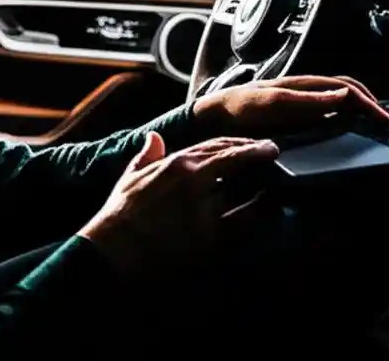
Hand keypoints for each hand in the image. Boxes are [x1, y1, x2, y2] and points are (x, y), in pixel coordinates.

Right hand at [78, 132, 279, 273]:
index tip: (253, 143)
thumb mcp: (129, 178)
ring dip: (262, 181)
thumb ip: (145, 155)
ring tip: (276, 178)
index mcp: (176, 163)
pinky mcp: (209, 235)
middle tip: (271, 151)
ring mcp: (204, 207)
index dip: (238, 143)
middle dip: (256, 152)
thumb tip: (154, 137)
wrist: (113, 251)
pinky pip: (241, 221)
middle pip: (234, 158)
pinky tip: (267, 208)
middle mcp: (194, 180)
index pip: (216, 145)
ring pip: (243, 187)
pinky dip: (256, 213)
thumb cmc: (119, 215)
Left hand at [191, 75, 388, 138]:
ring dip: (358, 105)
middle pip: (346, 89)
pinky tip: (344, 124)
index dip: (368, 102)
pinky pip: (325, 107)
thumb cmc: (241, 106)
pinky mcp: (293, 110)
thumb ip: (308, 99)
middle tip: (385, 120)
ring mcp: (299, 99)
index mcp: (304, 84)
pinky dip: (342, 112)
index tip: (384, 119)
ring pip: (338, 96)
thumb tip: (345, 95)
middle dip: (369, 101)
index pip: (346, 89)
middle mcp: (305, 88)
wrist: (214, 115)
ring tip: (371, 120)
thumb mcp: (274, 102)